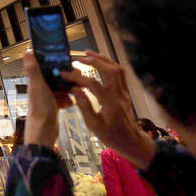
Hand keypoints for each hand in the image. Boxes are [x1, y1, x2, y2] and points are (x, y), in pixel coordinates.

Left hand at [22, 48, 72, 149]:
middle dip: (66, 76)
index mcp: (35, 82)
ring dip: (69, 88)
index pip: (45, 68)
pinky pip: (63, 100)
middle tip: (78, 76)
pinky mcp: (53, 107)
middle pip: (55, 78)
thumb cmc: (40, 108)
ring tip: (79, 87)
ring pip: (60, 89)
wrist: (43, 131)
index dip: (55, 63)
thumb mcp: (37, 86)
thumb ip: (33, 69)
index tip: (67, 60)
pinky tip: (73, 101)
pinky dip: (68, 99)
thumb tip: (27, 51)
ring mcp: (47, 98)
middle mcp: (40, 89)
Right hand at [63, 53, 155, 169]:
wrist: (131, 141)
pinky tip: (99, 62)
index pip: (93, 84)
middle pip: (110, 70)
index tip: (64, 73)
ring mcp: (124, 92)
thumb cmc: (111, 136)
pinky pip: (120, 73)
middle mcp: (119, 95)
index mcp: (110, 104)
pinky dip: (109, 64)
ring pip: (117, 69)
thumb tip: (74, 89)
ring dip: (103, 59)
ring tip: (88, 54)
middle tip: (77, 58)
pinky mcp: (125, 92)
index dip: (77, 77)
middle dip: (94, 61)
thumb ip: (84, 106)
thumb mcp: (94, 126)